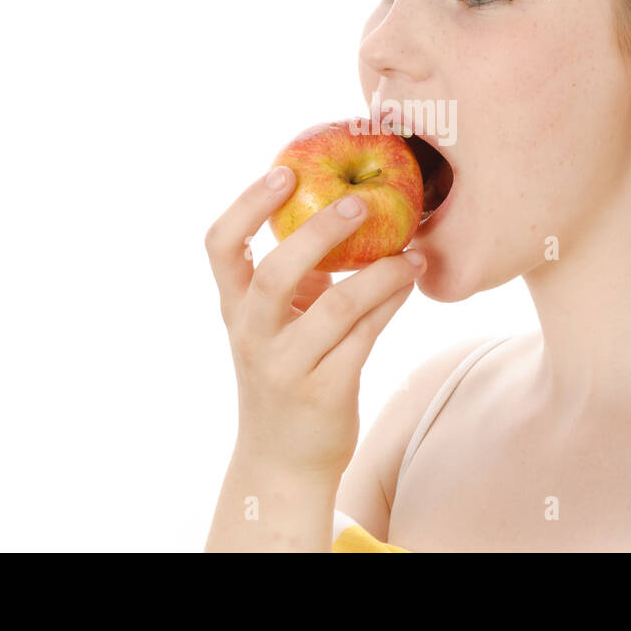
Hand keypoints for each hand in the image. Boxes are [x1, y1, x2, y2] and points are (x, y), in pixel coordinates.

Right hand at [204, 164, 425, 481]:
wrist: (283, 460)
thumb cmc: (285, 372)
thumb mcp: (275, 323)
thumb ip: (300, 276)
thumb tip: (344, 209)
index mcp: (235, 308)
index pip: (221, 246)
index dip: (247, 205)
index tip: (283, 171)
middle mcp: (253, 336)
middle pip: (275, 273)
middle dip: (318, 232)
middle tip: (359, 203)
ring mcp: (287, 367)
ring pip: (335, 307)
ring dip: (379, 272)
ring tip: (409, 250)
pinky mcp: (325, 392)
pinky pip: (365, 336)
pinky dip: (391, 302)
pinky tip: (409, 280)